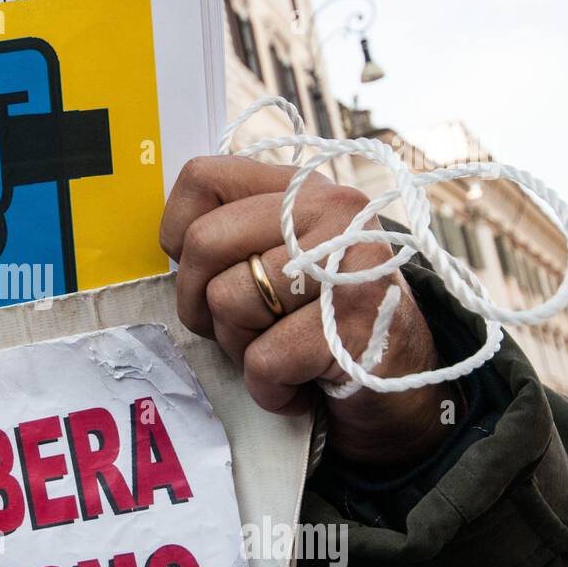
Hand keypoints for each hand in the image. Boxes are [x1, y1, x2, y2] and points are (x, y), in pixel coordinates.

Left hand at [161, 156, 452, 467]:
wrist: (399, 381)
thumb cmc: (316, 322)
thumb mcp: (277, 258)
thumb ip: (231, 235)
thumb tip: (168, 248)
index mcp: (301, 188)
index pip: (203, 177)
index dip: (179, 235)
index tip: (207, 273)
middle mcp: (332, 209)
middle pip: (204, 244)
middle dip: (201, 303)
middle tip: (242, 327)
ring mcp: (349, 264)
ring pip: (228, 302)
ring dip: (241, 348)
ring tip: (284, 351)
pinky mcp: (353, 324)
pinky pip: (262, 361)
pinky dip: (271, 389)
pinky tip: (303, 384)